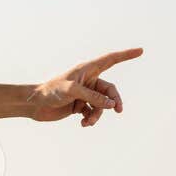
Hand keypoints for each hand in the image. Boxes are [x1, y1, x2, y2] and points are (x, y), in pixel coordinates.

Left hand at [28, 47, 143, 126]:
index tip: (140, 51)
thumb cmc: (51, 91)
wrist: (35, 105)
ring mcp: (85, 93)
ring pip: (101, 104)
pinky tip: (83, 124)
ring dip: (98, 114)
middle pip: (109, 90)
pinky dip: (90, 118)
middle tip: (118, 110)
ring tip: (88, 122)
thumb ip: (93, 97)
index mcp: (87, 69)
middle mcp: (88, 79)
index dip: (126, 55)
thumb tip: (111, 105)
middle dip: (114, 100)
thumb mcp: (73, 91)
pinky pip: (93, 112)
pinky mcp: (80, 105)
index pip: (111, 60)